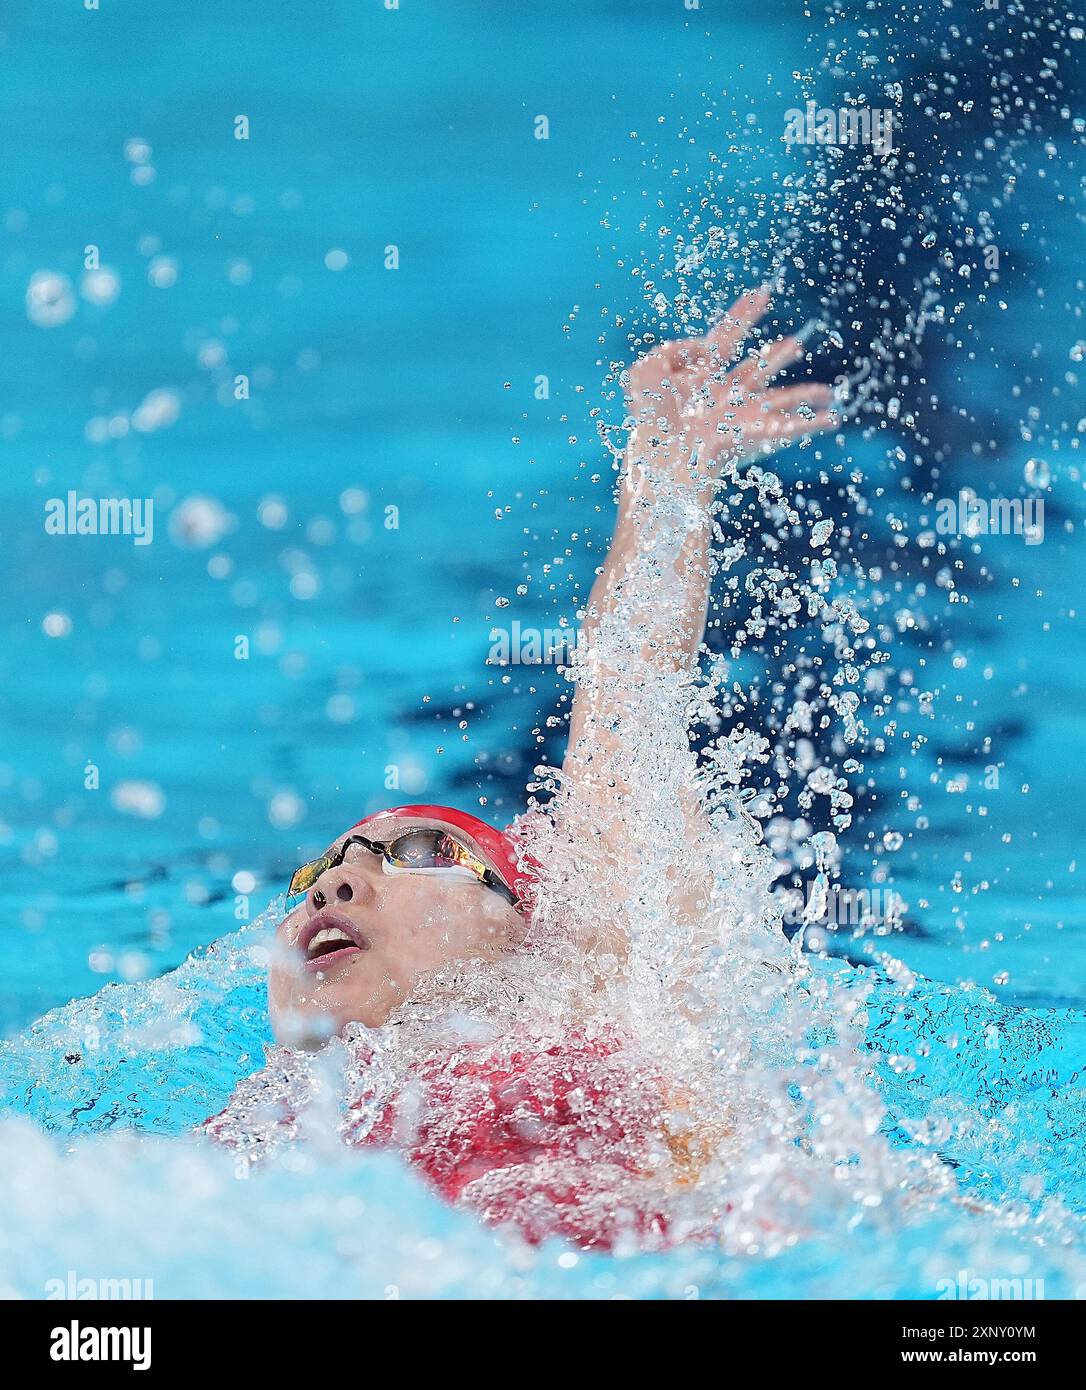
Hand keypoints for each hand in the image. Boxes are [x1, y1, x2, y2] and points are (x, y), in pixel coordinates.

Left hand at [623, 286, 836, 466]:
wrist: (661, 451)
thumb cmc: (650, 417)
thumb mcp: (647, 369)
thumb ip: (675, 349)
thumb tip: (705, 347)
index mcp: (701, 377)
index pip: (725, 339)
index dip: (743, 315)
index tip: (761, 293)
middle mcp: (724, 395)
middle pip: (757, 369)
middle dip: (777, 356)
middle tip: (796, 345)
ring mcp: (741, 414)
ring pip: (780, 399)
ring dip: (804, 393)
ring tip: (827, 391)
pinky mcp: (755, 433)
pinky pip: (789, 426)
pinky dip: (812, 422)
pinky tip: (831, 420)